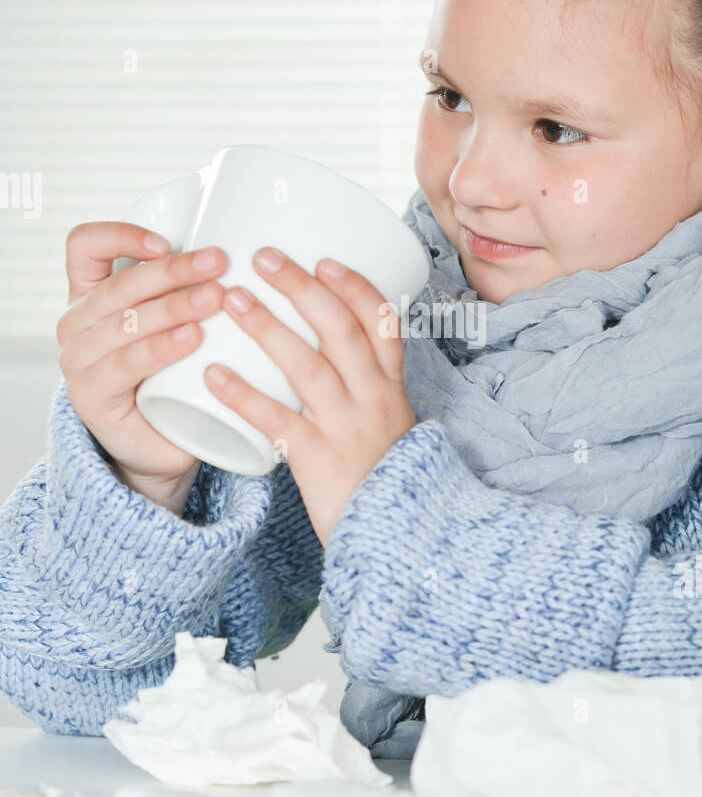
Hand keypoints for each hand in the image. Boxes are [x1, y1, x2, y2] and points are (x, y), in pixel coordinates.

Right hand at [57, 222, 228, 500]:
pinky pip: (124, 364)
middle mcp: (76, 321)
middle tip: (220, 263)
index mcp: (90, 293)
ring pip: (124, 321)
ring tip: (216, 299)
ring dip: (173, 306)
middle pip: (118, 283)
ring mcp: (77, 360)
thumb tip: (247, 240)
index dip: (120, 234)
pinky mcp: (90, 397)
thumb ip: (190, 283)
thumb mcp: (176, 320)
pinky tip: (191, 338)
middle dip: (174, 270)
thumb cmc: (175, 372)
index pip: (84, 245)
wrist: (162, 442)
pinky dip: (159, 348)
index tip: (168, 240)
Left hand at [202, 247, 416, 545]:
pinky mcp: (319, 461)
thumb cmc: (382, 477)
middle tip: (262, 256)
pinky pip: (277, 423)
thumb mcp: (385, 423)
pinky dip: (243, 396)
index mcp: (390, 387)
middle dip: (302, 288)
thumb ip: (356, 388)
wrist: (394, 539)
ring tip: (230, 298)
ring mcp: (346, 429)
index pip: (382, 324)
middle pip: (341, 330)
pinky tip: (212, 375)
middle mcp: (373, 400)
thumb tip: (314, 347)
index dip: (354, 287)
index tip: (324, 259)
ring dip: (267, 327)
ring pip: (308, 367)